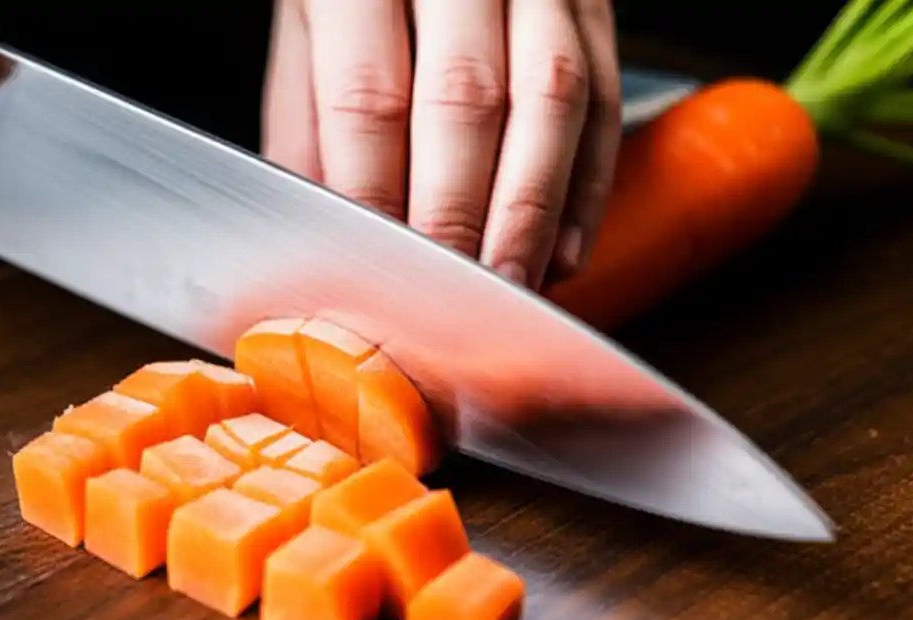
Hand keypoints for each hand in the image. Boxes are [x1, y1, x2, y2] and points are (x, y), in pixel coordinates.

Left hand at [261, 0, 621, 288]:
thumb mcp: (307, 22)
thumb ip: (310, 122)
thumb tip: (321, 233)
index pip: (370, 97)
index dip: (378, 198)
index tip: (381, 274)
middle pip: (465, 102)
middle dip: (460, 217)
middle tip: (450, 298)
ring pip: (551, 99)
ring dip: (533, 210)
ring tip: (512, 284)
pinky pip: (605, 95)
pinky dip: (589, 184)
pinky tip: (564, 245)